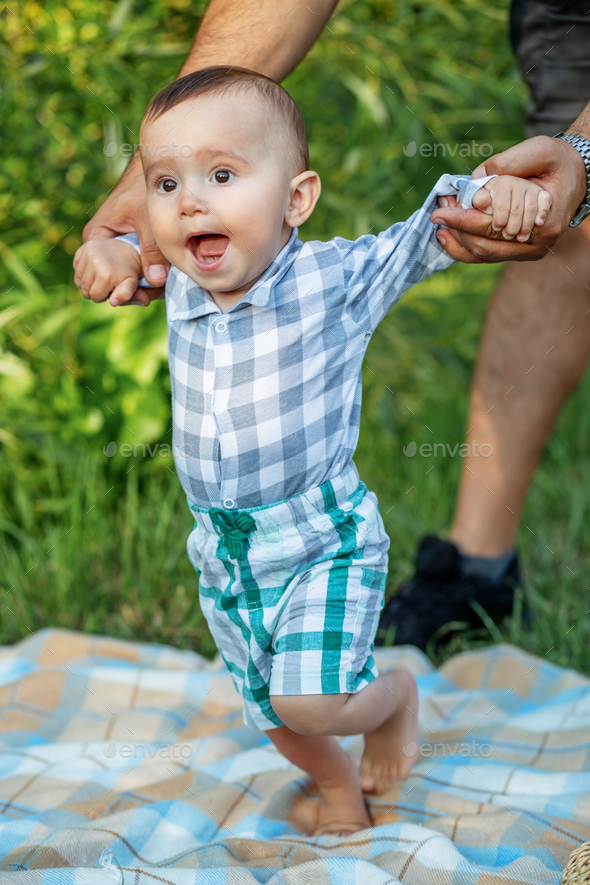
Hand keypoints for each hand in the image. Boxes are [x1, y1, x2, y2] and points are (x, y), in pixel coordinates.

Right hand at [82, 159, 169, 302]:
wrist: (148, 174)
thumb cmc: (141, 189)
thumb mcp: (147, 219)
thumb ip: (152, 248)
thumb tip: (156, 280)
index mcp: (95, 238)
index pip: (100, 276)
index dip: (121, 289)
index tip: (142, 296)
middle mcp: (101, 246)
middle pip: (113, 280)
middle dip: (134, 291)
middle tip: (154, 298)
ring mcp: (114, 248)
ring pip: (125, 277)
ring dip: (142, 285)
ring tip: (161, 290)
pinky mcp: (128, 249)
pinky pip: (134, 269)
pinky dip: (147, 275)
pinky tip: (163, 280)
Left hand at [431, 136, 586, 262]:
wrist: (578, 176)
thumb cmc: (559, 161)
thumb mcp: (540, 150)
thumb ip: (508, 162)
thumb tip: (475, 180)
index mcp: (543, 223)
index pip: (492, 227)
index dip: (462, 219)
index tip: (438, 211)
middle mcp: (535, 245)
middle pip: (483, 247)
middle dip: (455, 229)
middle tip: (437, 210)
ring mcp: (526, 252)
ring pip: (481, 256)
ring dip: (456, 239)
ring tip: (441, 218)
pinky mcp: (518, 251)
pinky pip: (485, 255)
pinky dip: (464, 245)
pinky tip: (448, 232)